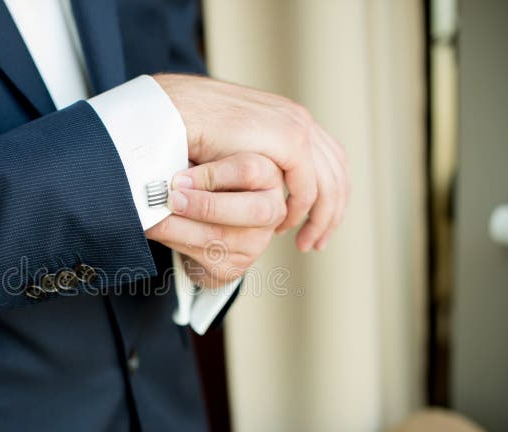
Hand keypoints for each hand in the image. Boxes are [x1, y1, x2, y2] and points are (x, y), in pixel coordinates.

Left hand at [145, 152, 284, 287]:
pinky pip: (203, 257)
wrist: (208, 222)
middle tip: (172, 200)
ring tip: (153, 215)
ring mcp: (256, 242)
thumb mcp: (205, 160)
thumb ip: (195, 154)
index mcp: (268, 174)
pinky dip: (174, 242)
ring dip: (178, 227)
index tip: (178, 179)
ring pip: (218, 238)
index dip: (211, 175)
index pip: (249, 170)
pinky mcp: (235, 266)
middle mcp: (270, 209)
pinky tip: (160, 230)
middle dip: (206, 206)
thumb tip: (164, 152)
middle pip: (251, 211)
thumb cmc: (206, 183)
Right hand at [154, 73, 349, 250]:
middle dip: (332, 211)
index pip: (327, 159)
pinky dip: (300, 211)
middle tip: (317, 243)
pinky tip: (281, 227)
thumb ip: (249, 160)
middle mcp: (298, 118)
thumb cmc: (188, 130)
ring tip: (304, 244)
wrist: (172, 111)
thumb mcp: (229, 147)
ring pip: (329, 184)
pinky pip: (307, 186)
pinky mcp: (289, 139)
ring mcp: (296, 126)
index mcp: (288, 116)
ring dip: (320, 218)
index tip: (315, 223)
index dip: (327, 193)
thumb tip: (255, 186)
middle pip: (336, 171)